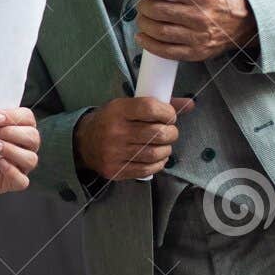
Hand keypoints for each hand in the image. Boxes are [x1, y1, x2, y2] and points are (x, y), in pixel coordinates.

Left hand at [0, 107, 39, 194]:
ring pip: (31, 159)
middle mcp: (26, 147)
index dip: (13, 116)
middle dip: (11, 133)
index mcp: (22, 129)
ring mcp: (23, 166)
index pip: (28, 118)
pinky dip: (12, 171)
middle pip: (33, 137)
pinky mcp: (16, 182)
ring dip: (11, 150)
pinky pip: (22, 180)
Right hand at [74, 96, 194, 180]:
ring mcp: (114, 153)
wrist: (84, 142)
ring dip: (166, 149)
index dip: (168, 113)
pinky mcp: (116, 169)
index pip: (150, 108)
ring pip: (155, 153)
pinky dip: (158, 163)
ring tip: (163, 145)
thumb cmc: (111, 120)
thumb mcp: (128, 106)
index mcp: (118, 110)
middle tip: (169, 133)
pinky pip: (147, 169)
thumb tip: (190, 105)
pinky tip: (156, 157)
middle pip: (157, 133)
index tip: (169, 116)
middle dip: (171, 133)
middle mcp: (115, 131)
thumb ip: (159, 105)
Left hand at [131, 0, 254, 62]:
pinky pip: (166, 51)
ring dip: (144, 24)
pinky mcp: (196, 52)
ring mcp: (198, 36)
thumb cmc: (223, 1)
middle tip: (142, 4)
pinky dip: (149, 44)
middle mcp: (200, 16)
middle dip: (143, 5)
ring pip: (159, 30)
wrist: (246, 23)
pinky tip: (143, 37)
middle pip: (158, 10)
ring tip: (142, 19)